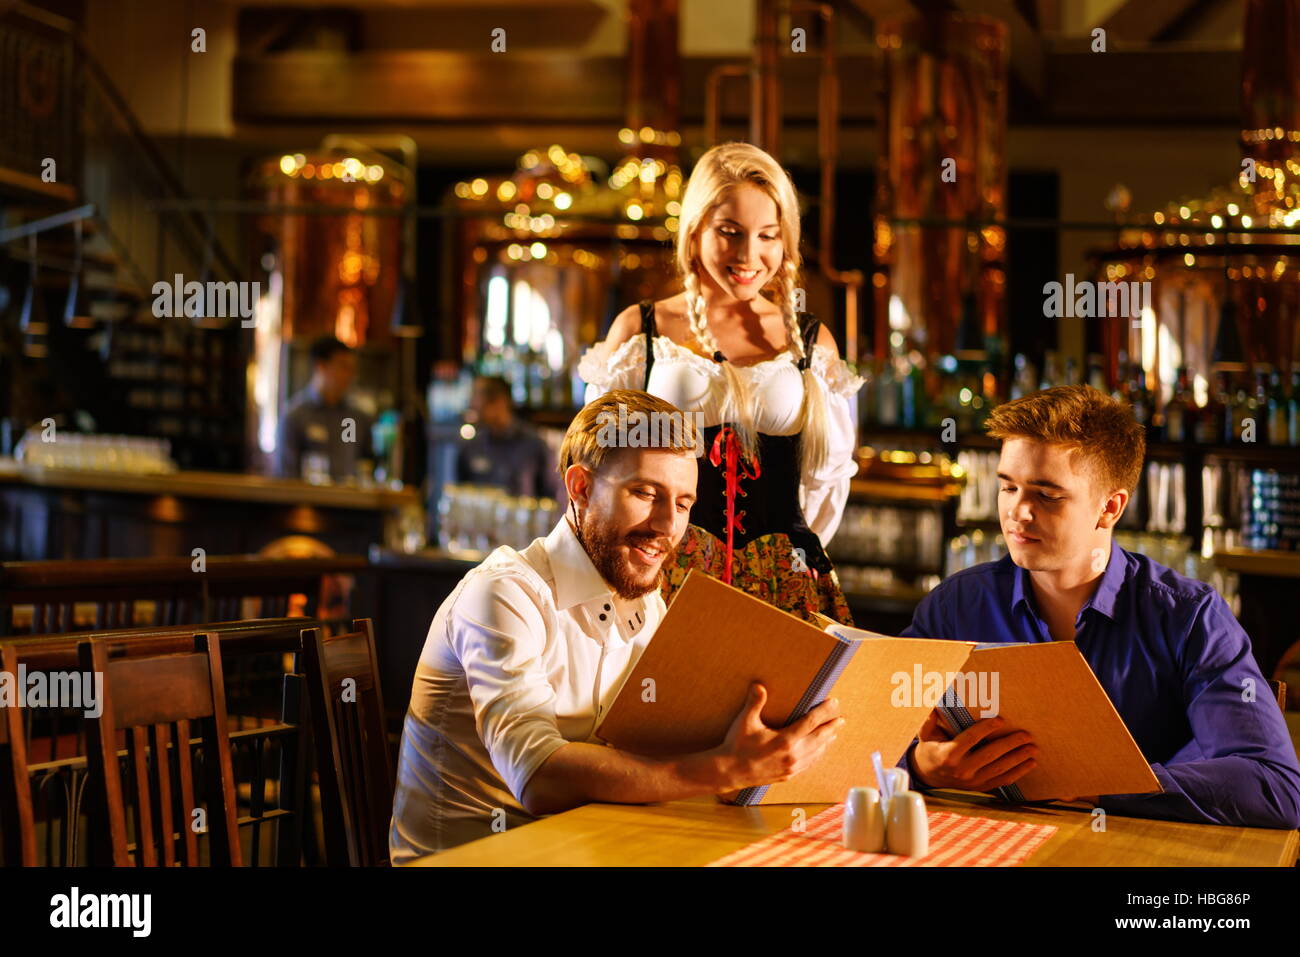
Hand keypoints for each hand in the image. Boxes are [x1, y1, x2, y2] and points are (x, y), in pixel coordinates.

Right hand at [713, 683, 842, 792]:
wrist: (729, 772)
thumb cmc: (736, 745)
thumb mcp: (745, 722)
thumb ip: (754, 703)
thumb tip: (759, 685)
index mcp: (785, 740)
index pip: (811, 722)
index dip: (824, 711)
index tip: (834, 703)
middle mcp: (793, 755)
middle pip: (819, 738)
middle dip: (831, 727)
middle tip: (841, 719)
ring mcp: (792, 767)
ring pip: (816, 752)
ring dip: (826, 741)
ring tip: (833, 733)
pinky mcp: (788, 775)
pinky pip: (809, 764)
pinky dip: (817, 755)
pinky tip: (819, 751)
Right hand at [910, 712, 1037, 793]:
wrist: (929, 777)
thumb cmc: (930, 749)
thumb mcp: (925, 735)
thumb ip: (929, 720)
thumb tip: (935, 704)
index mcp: (948, 755)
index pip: (971, 739)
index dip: (986, 728)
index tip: (1001, 720)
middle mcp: (961, 770)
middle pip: (990, 754)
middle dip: (1010, 744)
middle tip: (1026, 734)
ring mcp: (972, 781)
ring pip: (1000, 768)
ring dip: (1019, 758)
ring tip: (1033, 748)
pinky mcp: (980, 787)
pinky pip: (1003, 781)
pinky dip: (1019, 772)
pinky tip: (1030, 763)